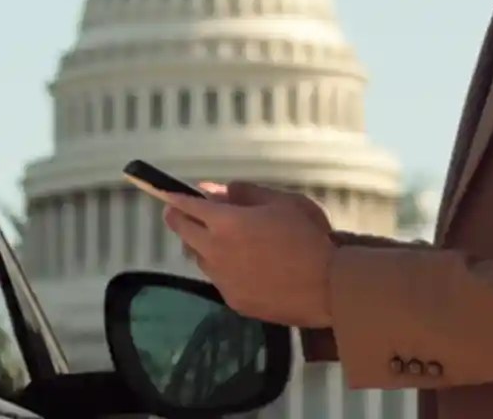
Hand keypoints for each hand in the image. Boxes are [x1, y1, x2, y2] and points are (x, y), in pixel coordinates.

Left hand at [162, 182, 334, 327]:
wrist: (327, 287)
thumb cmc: (307, 237)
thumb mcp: (282, 202)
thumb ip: (247, 193)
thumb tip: (221, 190)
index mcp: (225, 222)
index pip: (186, 205)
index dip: (173, 197)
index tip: (165, 193)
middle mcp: (215, 251)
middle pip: (182, 231)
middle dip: (177, 218)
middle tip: (180, 211)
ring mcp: (222, 279)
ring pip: (198, 257)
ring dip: (201, 244)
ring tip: (219, 239)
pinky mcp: (232, 300)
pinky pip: (218, 278)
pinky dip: (221, 267)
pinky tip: (242, 265)